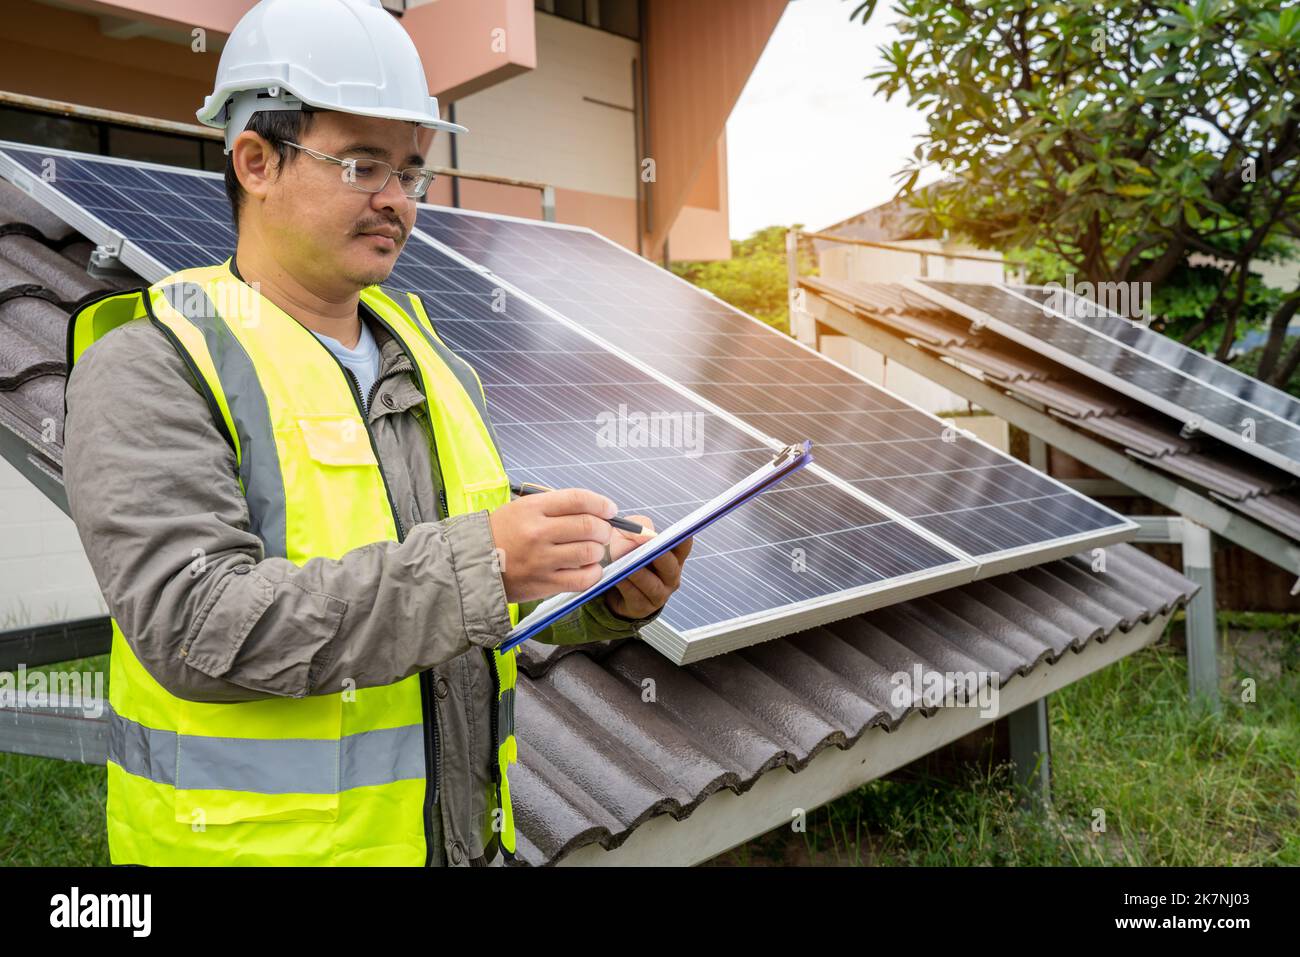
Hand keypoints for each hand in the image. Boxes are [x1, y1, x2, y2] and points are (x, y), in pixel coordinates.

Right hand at [487, 487, 617, 602]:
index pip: (578, 499)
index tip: (610, 510)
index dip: (601, 503)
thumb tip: (595, 511)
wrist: (472, 565)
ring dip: (598, 551)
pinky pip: (583, 578)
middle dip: (604, 529)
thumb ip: (555, 507)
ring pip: (590, 552)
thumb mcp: (522, 509)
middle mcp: (538, 532)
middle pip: (589, 526)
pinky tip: (587, 568)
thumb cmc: (502, 534)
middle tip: (602, 532)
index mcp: (533, 508)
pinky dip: (593, 572)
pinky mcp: (544, 583)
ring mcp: (542, 559)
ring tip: (591, 550)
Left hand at [602, 515, 692, 619]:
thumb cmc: (627, 556)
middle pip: (669, 566)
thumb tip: (641, 534)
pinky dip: (626, 585)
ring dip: (639, 573)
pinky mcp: (642, 607)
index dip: (682, 539)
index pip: (683, 545)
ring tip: (627, 564)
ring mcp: (659, 594)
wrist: (615, 589)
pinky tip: (617, 577)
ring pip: (652, 584)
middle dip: (659, 556)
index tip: (677, 532)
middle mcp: (671, 576)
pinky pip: (635, 595)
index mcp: (673, 556)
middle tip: (649, 547)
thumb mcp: (630, 536)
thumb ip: (637, 527)